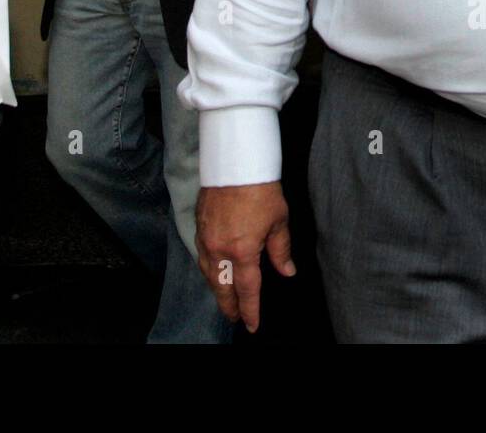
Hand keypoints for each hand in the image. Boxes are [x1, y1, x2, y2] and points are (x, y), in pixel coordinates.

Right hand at [196, 182, 294, 333]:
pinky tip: (214, 270)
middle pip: (221, 287)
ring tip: (224, 297)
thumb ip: (281, 250)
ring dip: (217, 288)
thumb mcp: (279, 220)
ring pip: (208, 273)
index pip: (246, 290)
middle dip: (228, 305)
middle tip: (234, 316)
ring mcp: (205, 237)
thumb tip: (286, 271)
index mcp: (242, 251)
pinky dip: (209, 268)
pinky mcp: (198, 225)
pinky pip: (202, 255)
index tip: (251, 324)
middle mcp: (220, 249)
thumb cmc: (260, 189)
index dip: (250, 310)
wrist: (235, 161)